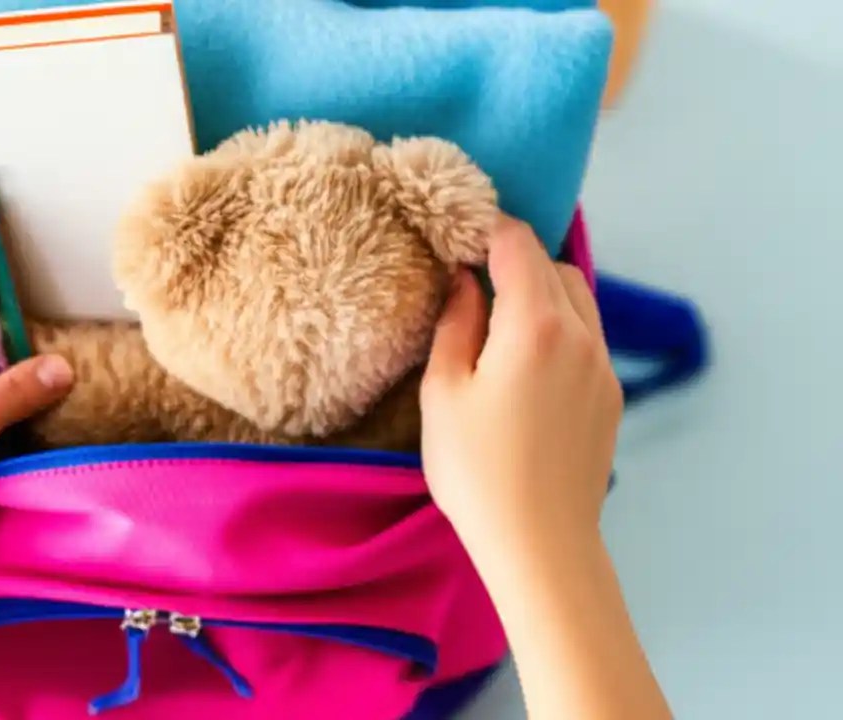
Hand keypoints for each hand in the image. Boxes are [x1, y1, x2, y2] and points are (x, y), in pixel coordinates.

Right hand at [420, 216, 622, 561]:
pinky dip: (558, 327)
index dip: (487, 227)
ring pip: (579, 300)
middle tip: (472, 275)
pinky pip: (587, 339)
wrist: (540, 542)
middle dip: (515, 259)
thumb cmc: (476, 471)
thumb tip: (463, 280)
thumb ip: (455, 324)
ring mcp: (602, 367)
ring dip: (542, 292)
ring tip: (499, 317)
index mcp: (534, 325)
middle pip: (554, 267)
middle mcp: (581, 335)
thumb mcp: (442, 392)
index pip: (518, 244)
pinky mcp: (610, 397)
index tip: (458, 230)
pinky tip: (524, 361)